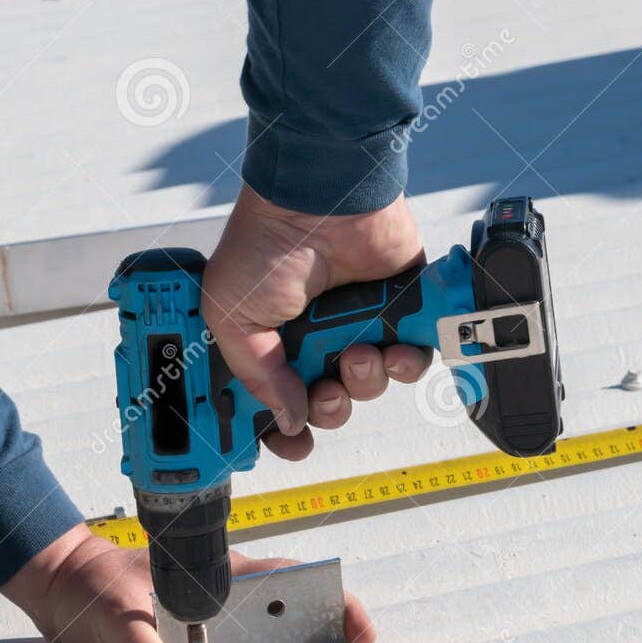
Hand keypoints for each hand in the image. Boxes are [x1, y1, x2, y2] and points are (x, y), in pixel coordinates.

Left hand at [1, 523, 377, 642]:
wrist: (54, 583)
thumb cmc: (87, 583)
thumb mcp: (114, 616)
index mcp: (221, 575)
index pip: (295, 580)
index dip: (336, 604)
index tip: (359, 634)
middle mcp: (224, 597)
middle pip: (293, 615)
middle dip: (330, 640)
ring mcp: (210, 621)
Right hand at [201, 185, 433, 460]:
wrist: (318, 198)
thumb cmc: (264, 243)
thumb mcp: (232, 318)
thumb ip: (257, 377)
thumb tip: (287, 419)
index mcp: (268, 343)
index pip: (274, 405)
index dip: (283, 432)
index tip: (291, 444)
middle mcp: (311, 339)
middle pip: (327, 405)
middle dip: (329, 408)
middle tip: (324, 389)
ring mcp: (354, 325)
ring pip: (369, 386)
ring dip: (365, 381)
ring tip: (357, 353)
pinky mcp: (396, 311)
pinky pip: (409, 359)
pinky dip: (405, 363)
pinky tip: (392, 350)